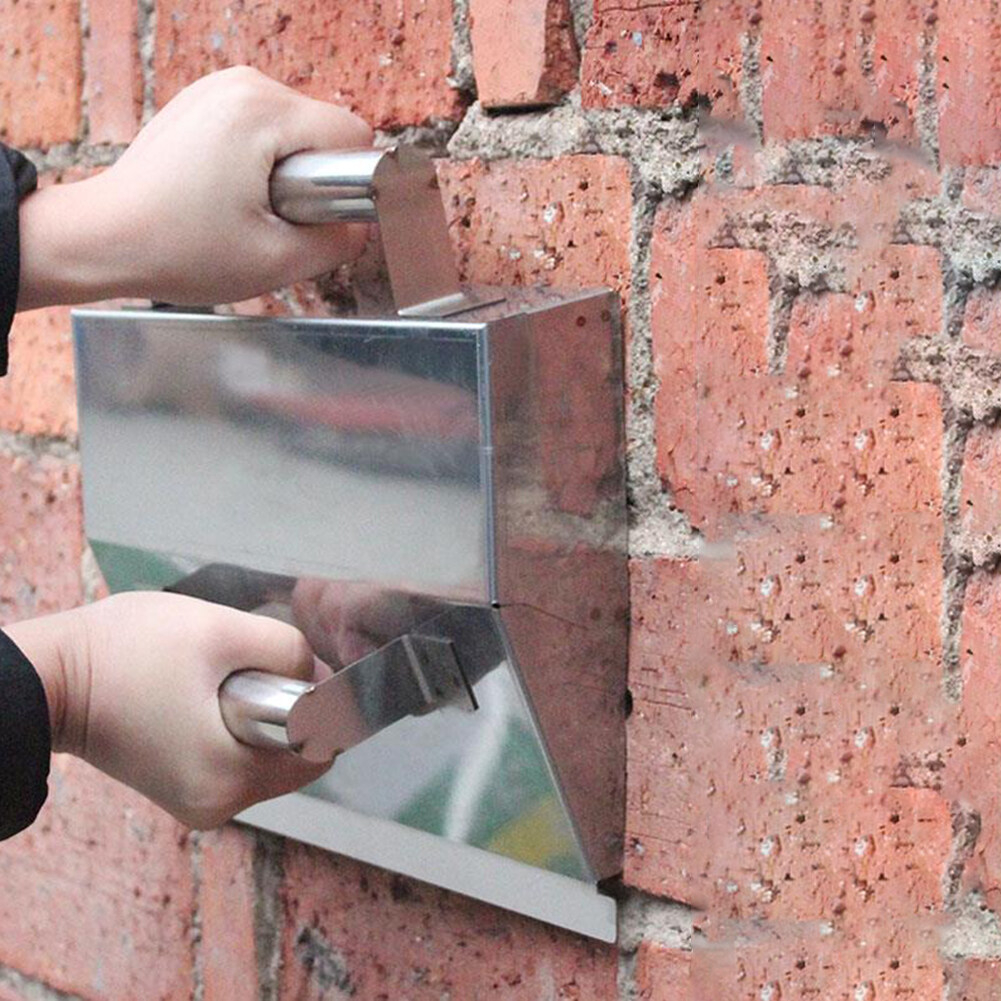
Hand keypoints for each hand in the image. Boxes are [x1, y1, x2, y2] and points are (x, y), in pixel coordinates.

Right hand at [6, 592, 328, 828]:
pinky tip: (196, 694)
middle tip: (236, 669)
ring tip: (208, 680)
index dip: (319, 704)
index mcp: (231, 781)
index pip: (318, 750)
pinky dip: (229, 722)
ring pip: (263, 750)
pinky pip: (233, 754)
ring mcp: (196, 801)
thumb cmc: (128, 652)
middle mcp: (217, 805)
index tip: (289, 669)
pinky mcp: (179, 787)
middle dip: (280, 705)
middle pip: (292, 752)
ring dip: (254, 711)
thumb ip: (288, 651)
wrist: (50, 676)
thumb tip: (318, 675)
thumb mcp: (223, 631)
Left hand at [18, 66, 372, 309]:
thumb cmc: (178, 248)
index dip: (349, 183)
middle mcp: (242, 84)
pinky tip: (227, 196)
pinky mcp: (204, 103)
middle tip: (268, 220)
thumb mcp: (279, 261)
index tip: (312, 215)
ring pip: (295, 133)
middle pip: (323, 131)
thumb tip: (361, 226)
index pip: (352, 134)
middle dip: (313, 181)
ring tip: (243, 209)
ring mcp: (218, 88)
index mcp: (262, 111)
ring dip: (287, 175)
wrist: (103, 238)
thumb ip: (339, 242)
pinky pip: (263, 131)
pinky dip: (260, 165)